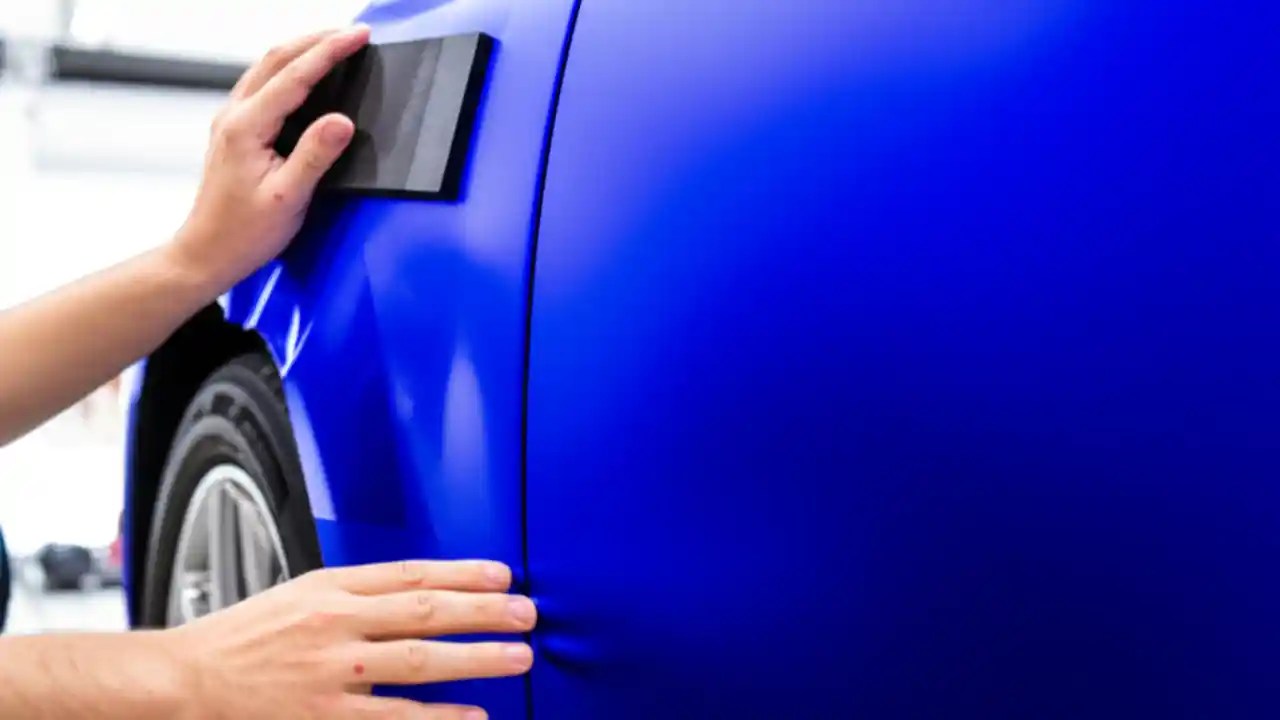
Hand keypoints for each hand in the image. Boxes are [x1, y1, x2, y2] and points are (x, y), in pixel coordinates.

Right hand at [166, 560, 536, 718]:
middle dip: (483, 610)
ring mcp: (331, 673)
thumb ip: (355, 593)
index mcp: (328, 589)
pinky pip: (394, 718)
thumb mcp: (298, 595)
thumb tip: (419, 592)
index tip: (502, 574)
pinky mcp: (323, 717)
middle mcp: (334, 625)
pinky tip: (472, 716)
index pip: (409, 574)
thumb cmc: (241, 638)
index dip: (462, 572)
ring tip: (518, 656)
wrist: (184, 680)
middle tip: (525, 613)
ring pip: (419, 661)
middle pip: (424, 611)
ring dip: (476, 659)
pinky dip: (438, 716)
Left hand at [173, 26, 369, 292]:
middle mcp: (234, 115)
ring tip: (334, 44)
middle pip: (276, 59)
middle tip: (353, 34)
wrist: (207, 252)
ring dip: (301, 50)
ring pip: (267, 67)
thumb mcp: (289, 198)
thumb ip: (315, 155)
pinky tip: (305, 75)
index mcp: (247, 126)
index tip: (359, 37)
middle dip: (317, 41)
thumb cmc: (245, 232)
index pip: (295, 76)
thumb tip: (343, 121)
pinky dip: (289, 69)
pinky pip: (263, 84)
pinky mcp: (235, 130)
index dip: (330, 52)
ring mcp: (231, 120)